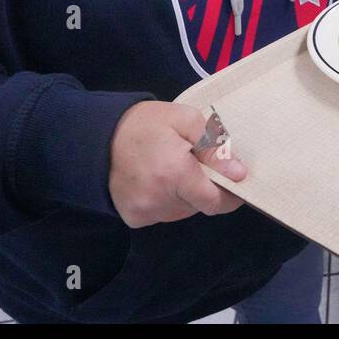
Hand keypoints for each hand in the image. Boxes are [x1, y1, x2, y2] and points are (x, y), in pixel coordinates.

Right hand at [108, 101, 245, 228]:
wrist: (99, 136)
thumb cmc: (146, 124)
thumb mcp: (186, 120)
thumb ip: (215, 147)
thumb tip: (239, 173)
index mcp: (176, 174)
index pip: (216, 202)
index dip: (230, 194)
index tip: (234, 180)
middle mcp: (160, 199)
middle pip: (200, 205)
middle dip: (205, 187)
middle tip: (195, 163)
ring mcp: (145, 212)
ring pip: (184, 211)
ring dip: (186, 194)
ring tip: (173, 169)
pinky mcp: (134, 218)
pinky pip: (164, 213)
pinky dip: (168, 200)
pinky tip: (158, 180)